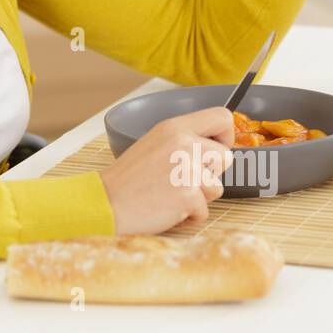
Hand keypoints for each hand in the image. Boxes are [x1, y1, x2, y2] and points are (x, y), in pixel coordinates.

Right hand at [98, 107, 234, 234]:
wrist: (107, 202)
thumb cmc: (128, 178)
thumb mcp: (154, 143)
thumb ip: (182, 140)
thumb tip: (213, 148)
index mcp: (174, 127)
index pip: (222, 116)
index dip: (225, 135)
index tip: (215, 148)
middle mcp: (184, 143)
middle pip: (225, 157)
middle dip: (210, 173)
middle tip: (183, 180)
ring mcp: (188, 169)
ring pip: (217, 187)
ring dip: (199, 197)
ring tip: (171, 194)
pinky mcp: (188, 195)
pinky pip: (204, 211)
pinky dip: (188, 215)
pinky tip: (166, 208)